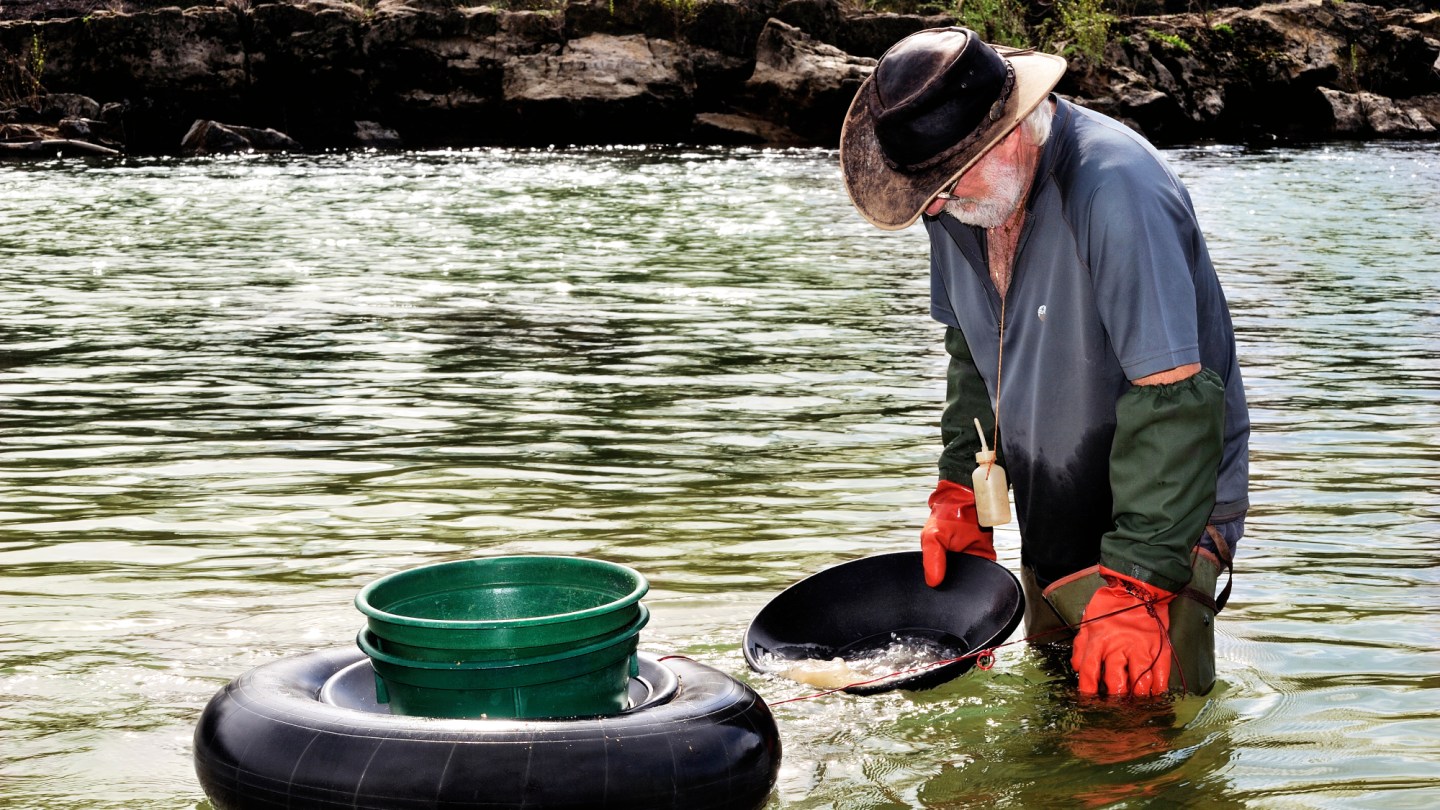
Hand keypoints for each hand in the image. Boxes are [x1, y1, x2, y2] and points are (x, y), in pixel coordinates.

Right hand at [920, 480, 995, 586]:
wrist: (969, 502)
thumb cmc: (946, 518)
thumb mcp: (933, 536)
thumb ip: (932, 558)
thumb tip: (933, 582)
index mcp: (934, 563)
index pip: (934, 584)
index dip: (936, 592)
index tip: (939, 594)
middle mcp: (951, 567)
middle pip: (953, 587)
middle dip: (955, 590)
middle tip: (956, 587)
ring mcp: (968, 565)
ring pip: (970, 583)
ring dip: (971, 584)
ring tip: (968, 577)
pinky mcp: (984, 561)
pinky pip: (987, 575)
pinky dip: (986, 577)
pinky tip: (981, 574)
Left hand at [1072, 567, 1174, 696]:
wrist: (1138, 588)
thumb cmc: (1110, 605)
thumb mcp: (1088, 621)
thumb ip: (1081, 646)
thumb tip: (1077, 668)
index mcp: (1099, 641)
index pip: (1089, 671)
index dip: (1088, 690)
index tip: (1089, 701)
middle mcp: (1119, 648)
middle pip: (1116, 682)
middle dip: (1115, 698)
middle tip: (1115, 708)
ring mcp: (1141, 649)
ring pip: (1139, 683)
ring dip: (1137, 697)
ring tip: (1136, 706)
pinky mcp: (1159, 648)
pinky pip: (1160, 674)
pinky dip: (1158, 688)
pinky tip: (1155, 695)